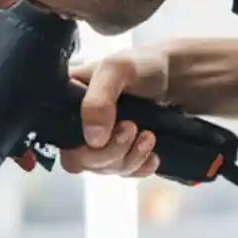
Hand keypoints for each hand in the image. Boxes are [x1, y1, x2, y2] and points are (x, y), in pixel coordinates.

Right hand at [59, 45, 170, 177]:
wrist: (179, 75)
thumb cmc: (144, 65)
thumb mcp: (116, 69)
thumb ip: (97, 101)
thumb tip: (93, 139)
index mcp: (67, 103)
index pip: (58, 139)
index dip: (79, 146)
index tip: (103, 134)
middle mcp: (79, 125)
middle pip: (81, 160)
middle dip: (110, 151)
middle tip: (132, 128)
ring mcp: (101, 141)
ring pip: (104, 168)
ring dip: (129, 157)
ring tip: (149, 136)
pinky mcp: (123, 151)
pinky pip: (124, 173)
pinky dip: (140, 167)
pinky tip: (152, 155)